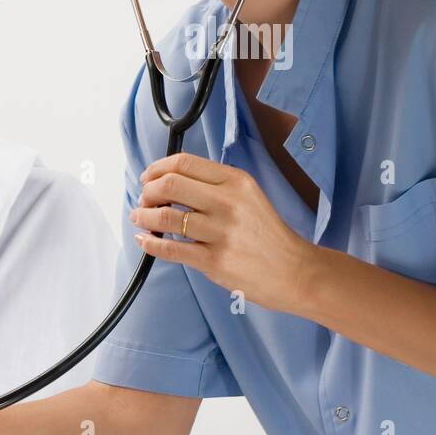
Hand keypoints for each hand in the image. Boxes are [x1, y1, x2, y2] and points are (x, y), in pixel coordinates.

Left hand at [130, 152, 323, 314]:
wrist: (295, 271)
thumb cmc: (269, 235)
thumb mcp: (249, 196)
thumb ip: (215, 185)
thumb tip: (170, 182)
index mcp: (236, 181)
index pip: (184, 163)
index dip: (157, 169)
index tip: (148, 178)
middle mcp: (228, 202)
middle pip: (169, 185)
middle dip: (147, 192)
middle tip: (144, 200)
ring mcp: (221, 233)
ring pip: (165, 218)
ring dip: (144, 217)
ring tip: (141, 218)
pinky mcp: (214, 261)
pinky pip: (171, 250)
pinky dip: (150, 243)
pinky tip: (145, 240)